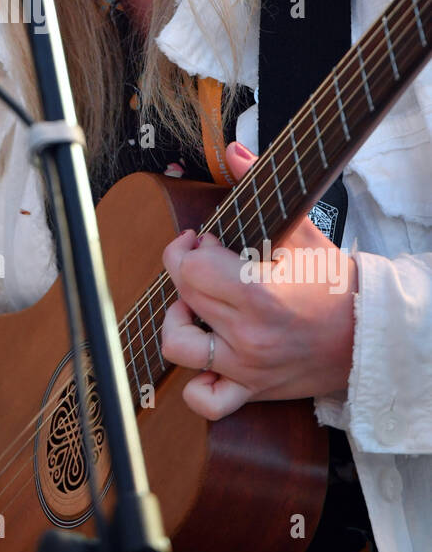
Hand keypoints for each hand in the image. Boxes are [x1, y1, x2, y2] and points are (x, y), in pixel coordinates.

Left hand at [160, 142, 357, 419]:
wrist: (371, 330)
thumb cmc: (335, 280)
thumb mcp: (299, 228)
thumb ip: (258, 185)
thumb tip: (234, 151)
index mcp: (255, 293)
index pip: (187, 266)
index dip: (188, 247)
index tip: (205, 240)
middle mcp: (246, 334)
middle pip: (183, 296)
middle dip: (187, 271)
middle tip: (208, 262)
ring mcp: (247, 366)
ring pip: (179, 347)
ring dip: (179, 322)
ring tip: (196, 308)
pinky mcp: (253, 389)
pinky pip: (207, 400)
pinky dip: (196, 384)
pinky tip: (205, 357)